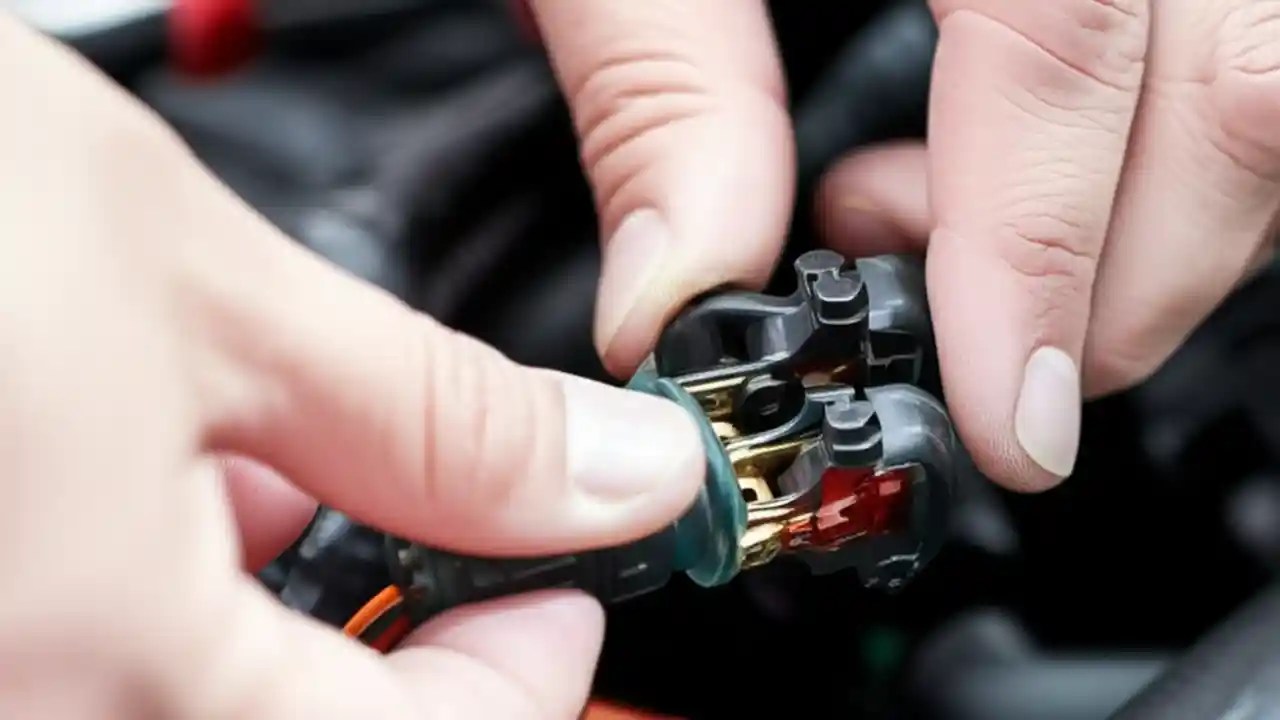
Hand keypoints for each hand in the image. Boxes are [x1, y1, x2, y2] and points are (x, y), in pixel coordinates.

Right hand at [0, 15, 701, 718]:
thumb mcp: (211, 296)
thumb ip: (439, 424)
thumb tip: (610, 474)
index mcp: (94, 684)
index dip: (528, 669)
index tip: (566, 575)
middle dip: (399, 638)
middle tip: (451, 521)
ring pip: (179, 701)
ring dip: (271, 610)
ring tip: (277, 467)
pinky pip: (73, 661)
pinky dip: (153, 598)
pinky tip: (154, 480)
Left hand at [530, 0, 1279, 490]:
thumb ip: (658, 87)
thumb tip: (680, 294)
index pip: (1070, 43)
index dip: (1056, 255)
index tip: (1013, 412)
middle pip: (1232, 77)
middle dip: (1130, 276)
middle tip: (993, 358)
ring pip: (1260, 67)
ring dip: (1147, 215)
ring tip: (963, 240)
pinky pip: (1222, 32)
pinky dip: (1141, 140)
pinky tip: (1002, 154)